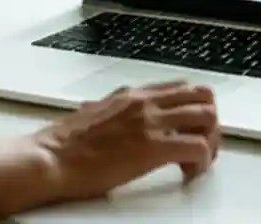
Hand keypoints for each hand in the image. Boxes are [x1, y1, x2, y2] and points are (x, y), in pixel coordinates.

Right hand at [32, 81, 220, 202]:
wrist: (50, 158)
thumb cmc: (63, 144)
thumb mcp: (92, 114)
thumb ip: (112, 111)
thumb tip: (111, 116)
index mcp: (131, 94)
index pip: (180, 87)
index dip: (193, 108)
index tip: (190, 128)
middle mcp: (145, 102)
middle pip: (202, 96)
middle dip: (210, 121)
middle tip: (203, 144)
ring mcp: (150, 123)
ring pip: (207, 117)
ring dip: (210, 141)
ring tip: (197, 161)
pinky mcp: (153, 148)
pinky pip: (198, 148)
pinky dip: (201, 163)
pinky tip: (187, 174)